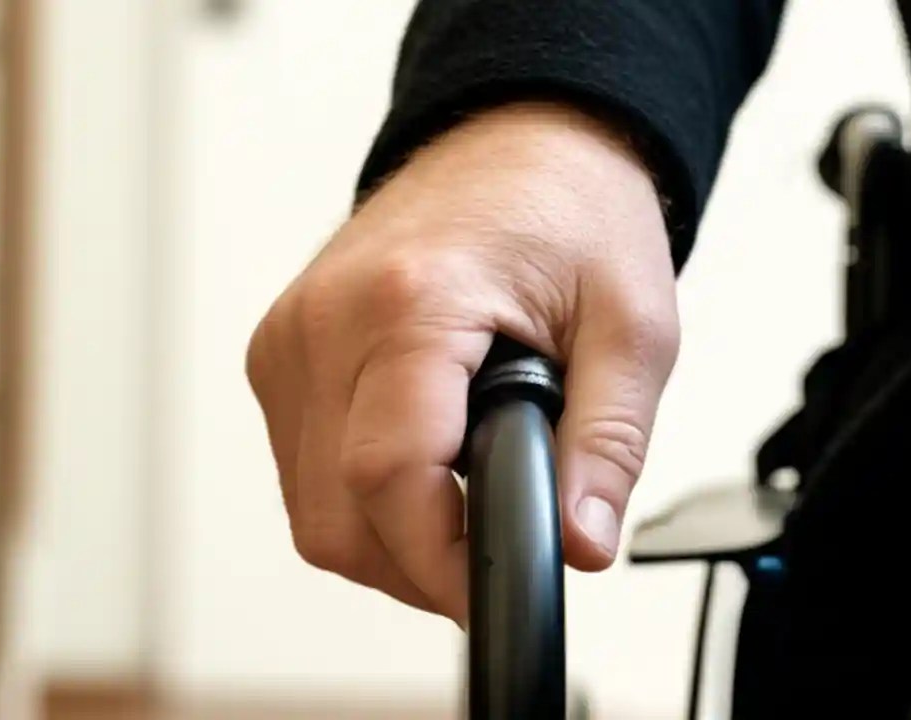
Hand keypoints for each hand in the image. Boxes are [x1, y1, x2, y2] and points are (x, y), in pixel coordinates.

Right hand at [245, 102, 679, 626]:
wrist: (510, 139)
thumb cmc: (568, 212)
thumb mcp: (631, 325)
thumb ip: (608, 445)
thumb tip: (579, 546)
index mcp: (407, 303)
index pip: (388, 478)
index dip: (442, 564)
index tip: (495, 589)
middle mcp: (325, 322)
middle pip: (334, 517)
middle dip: (415, 569)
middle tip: (488, 558)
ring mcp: (289, 339)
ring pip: (310, 510)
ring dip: (384, 541)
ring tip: (460, 508)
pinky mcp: (279, 353)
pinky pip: (300, 470)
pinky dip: (356, 500)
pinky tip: (418, 471)